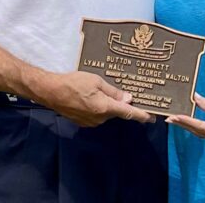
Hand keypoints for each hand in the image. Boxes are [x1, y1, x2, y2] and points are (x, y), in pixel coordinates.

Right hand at [30, 70, 155, 126]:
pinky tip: (88, 97)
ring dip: (106, 105)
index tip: (153, 118)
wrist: (51, 92)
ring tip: (96, 90)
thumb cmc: (74, 82)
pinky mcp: (83, 122)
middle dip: (119, 104)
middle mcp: (100, 118)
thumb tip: (129, 99)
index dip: (141, 115)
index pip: (128, 113)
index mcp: (105, 108)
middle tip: (119, 92)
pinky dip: (97, 107)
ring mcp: (91, 122)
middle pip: (116, 112)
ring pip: (106, 113)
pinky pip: (96, 115)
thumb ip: (113, 92)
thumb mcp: (96, 81)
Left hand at [165, 92, 204, 144]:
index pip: (199, 126)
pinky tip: (184, 121)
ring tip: (173, 119)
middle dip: (182, 124)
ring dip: (185, 125)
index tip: (175, 116)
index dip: (186, 121)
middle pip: (196, 130)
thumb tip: (194, 98)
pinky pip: (201, 131)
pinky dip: (192, 125)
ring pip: (197, 132)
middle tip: (169, 117)